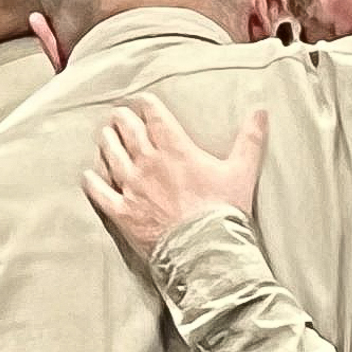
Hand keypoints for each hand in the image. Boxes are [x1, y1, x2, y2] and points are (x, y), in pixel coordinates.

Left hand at [84, 94, 267, 257]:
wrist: (204, 249)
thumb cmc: (224, 210)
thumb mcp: (242, 170)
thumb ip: (250, 139)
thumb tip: (262, 112)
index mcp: (175, 149)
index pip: (155, 116)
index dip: (147, 105)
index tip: (143, 101)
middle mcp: (148, 163)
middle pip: (127, 131)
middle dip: (122, 119)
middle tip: (119, 114)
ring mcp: (132, 187)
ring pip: (111, 156)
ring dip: (107, 142)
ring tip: (105, 135)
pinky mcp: (122, 212)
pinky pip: (100, 193)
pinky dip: (93, 183)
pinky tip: (88, 176)